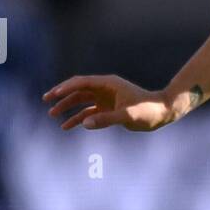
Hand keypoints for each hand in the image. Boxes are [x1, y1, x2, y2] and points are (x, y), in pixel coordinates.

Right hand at [42, 74, 172, 131]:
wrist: (163, 113)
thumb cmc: (148, 111)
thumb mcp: (128, 115)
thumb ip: (106, 119)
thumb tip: (85, 123)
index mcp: (108, 84)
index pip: (82, 83)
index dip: (66, 87)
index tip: (53, 95)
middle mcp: (105, 89)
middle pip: (78, 90)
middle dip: (61, 95)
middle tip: (46, 101)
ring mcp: (106, 99)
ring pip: (81, 101)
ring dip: (67, 107)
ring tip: (53, 115)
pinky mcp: (108, 110)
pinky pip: (89, 113)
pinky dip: (78, 119)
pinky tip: (67, 126)